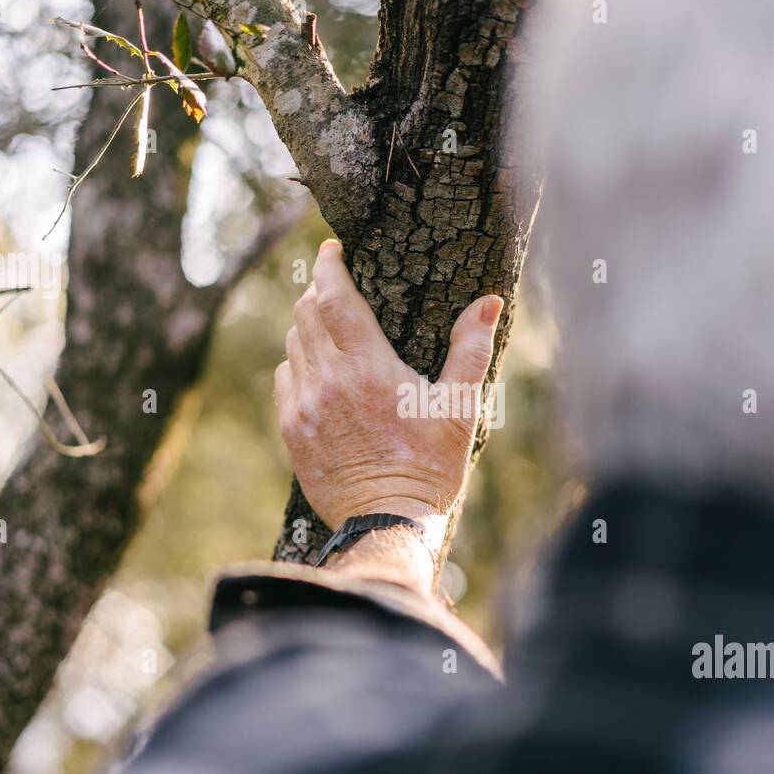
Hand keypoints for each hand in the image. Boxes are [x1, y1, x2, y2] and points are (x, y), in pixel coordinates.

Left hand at [275, 240, 503, 534]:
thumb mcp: (459, 408)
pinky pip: (284, 378)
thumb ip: (471, 349)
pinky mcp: (292, 430)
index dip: (328, 266)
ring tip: (332, 329)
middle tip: (337, 287)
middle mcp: (329, 382)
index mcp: (369, 369)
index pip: (334, 298)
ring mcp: (304, 406)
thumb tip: (490, 303)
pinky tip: (321, 371)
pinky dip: (298, 363)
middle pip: (305, 313)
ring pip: (292, 343)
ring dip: (308, 327)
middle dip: (319, 292)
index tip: (331, 250)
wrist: (387, 523)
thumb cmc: (431, 467)